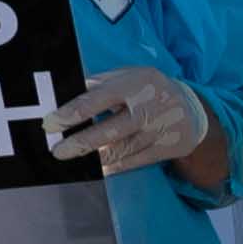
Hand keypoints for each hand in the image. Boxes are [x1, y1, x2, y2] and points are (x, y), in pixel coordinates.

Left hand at [41, 62, 207, 177]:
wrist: (192, 109)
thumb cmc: (148, 90)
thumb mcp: (128, 76)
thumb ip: (98, 85)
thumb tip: (62, 97)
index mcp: (136, 83)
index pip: (98, 98)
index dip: (72, 113)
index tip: (50, 124)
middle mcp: (150, 107)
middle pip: (111, 130)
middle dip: (81, 142)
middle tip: (58, 151)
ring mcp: (160, 130)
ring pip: (121, 150)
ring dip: (95, 157)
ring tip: (74, 159)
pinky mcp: (167, 149)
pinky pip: (134, 162)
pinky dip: (113, 166)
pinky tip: (99, 167)